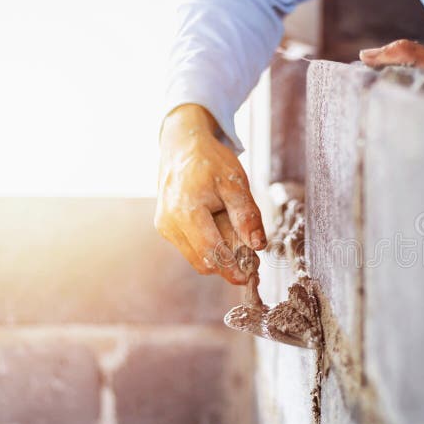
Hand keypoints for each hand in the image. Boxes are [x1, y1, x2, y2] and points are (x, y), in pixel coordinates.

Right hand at [156, 104, 265, 284]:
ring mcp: (165, 227)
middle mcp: (170, 223)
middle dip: (229, 264)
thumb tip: (258, 245)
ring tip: (236, 235)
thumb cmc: (210, 162)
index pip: (212, 253)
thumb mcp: (236, 183)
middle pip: (204, 261)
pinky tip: (220, 227)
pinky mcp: (165, 228)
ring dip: (219, 255)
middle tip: (252, 256)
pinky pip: (191, 248)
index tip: (251, 278)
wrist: (183, 146)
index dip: (233, 269)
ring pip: (197, 258)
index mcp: (186, 211)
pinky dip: (208, 245)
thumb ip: (247, 215)